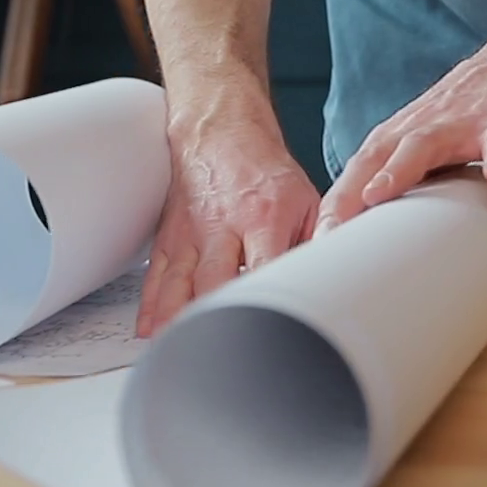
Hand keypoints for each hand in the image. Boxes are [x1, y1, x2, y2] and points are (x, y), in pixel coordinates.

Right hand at [135, 102, 318, 336]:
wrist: (222, 132)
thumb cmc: (266, 171)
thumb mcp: (306, 198)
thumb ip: (320, 238)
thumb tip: (338, 272)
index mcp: (263, 218)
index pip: (263, 268)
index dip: (264, 302)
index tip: (267, 333)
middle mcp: (223, 226)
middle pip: (214, 282)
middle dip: (216, 319)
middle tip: (219, 354)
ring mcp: (192, 233)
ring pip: (179, 284)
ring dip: (176, 320)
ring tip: (177, 351)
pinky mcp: (170, 236)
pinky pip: (156, 275)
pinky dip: (151, 305)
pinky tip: (149, 329)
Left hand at [316, 41, 486, 233]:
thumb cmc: (468, 112)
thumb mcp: (425, 142)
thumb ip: (401, 176)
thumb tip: (376, 227)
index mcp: (399, 137)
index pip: (356, 174)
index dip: (335, 208)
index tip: (316, 246)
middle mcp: (422, 127)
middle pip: (376, 158)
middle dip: (348, 194)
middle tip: (328, 230)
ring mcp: (462, 122)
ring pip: (425, 144)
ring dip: (399, 168)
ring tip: (378, 193)